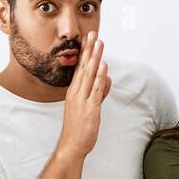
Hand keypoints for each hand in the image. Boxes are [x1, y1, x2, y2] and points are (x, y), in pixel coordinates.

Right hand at [58, 31, 110, 158]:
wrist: (72, 145)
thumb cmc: (78, 127)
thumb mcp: (87, 107)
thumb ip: (97, 92)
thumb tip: (106, 80)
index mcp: (74, 91)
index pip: (79, 68)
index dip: (84, 52)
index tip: (87, 39)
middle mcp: (76, 93)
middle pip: (83, 67)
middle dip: (89, 49)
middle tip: (92, 33)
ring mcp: (82, 100)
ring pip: (90, 75)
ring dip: (95, 57)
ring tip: (99, 42)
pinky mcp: (90, 108)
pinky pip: (95, 89)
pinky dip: (99, 77)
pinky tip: (103, 65)